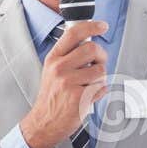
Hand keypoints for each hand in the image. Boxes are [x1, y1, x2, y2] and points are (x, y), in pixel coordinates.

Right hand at [19, 20, 109, 147]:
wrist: (44, 122)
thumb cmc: (52, 97)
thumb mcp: (52, 71)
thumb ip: (68, 56)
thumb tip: (89, 42)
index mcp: (53, 58)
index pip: (74, 33)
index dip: (91, 26)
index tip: (102, 26)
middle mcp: (59, 68)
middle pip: (92, 49)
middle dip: (101, 56)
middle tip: (98, 63)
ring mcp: (69, 82)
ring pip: (100, 70)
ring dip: (100, 78)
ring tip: (89, 85)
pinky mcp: (79, 96)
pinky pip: (101, 86)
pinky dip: (99, 92)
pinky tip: (88, 96)